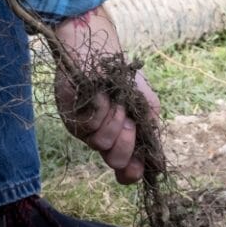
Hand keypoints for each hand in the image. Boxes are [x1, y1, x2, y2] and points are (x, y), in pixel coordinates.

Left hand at [53, 6, 160, 184]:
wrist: (101, 54)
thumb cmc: (125, 79)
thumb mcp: (146, 104)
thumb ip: (150, 131)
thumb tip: (153, 165)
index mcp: (124, 139)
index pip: (127, 169)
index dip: (132, 172)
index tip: (136, 169)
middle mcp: (104, 139)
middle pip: (117, 160)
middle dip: (127, 141)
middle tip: (128, 121)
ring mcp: (87, 131)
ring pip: (102, 142)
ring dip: (114, 119)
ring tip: (114, 101)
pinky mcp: (72, 119)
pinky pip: (89, 126)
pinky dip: (100, 109)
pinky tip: (100, 96)